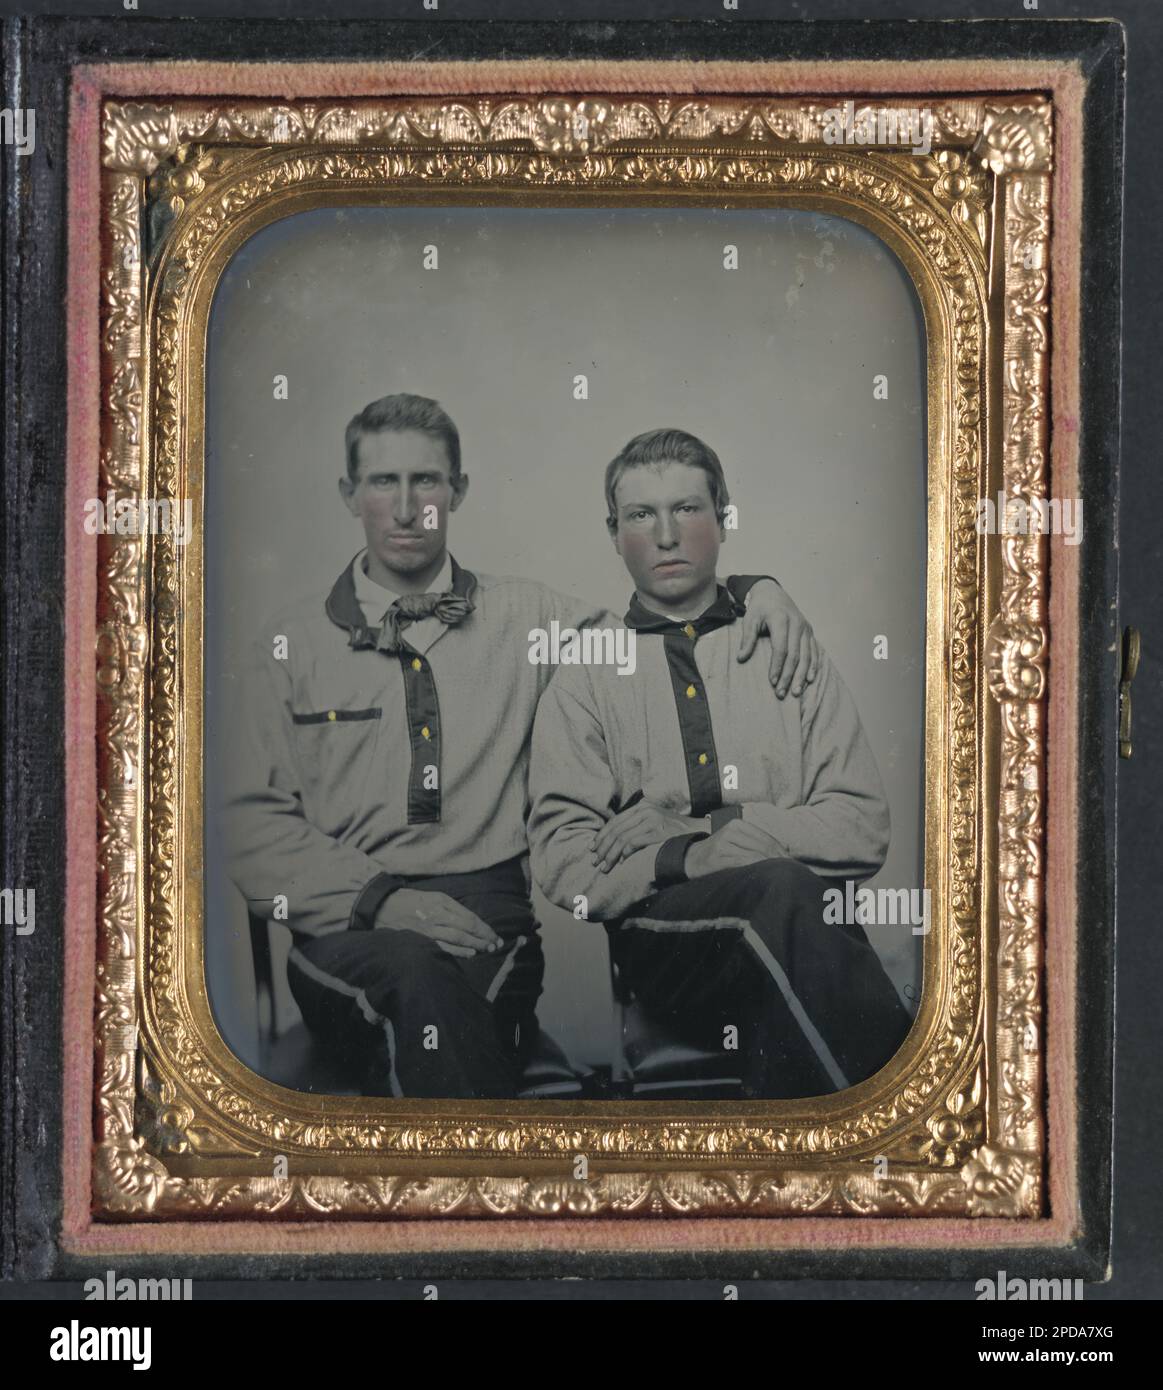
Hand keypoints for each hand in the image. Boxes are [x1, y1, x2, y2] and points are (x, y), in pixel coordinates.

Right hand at [374, 888, 501, 958]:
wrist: (383, 906)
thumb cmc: (411, 900)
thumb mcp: (433, 897)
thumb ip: (452, 908)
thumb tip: (471, 922)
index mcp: (441, 902)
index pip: (469, 917)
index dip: (484, 927)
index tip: (494, 934)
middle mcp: (437, 914)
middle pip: (466, 927)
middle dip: (484, 937)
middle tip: (496, 944)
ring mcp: (428, 928)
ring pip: (457, 938)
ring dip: (475, 944)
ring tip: (487, 949)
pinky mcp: (420, 939)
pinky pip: (442, 947)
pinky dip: (457, 951)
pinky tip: (470, 954)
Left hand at [592, 800, 702, 872]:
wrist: (699, 832)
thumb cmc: (675, 831)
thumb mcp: (655, 820)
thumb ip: (638, 825)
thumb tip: (615, 840)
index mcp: (642, 807)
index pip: (615, 821)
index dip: (602, 836)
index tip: (593, 848)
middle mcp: (645, 810)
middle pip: (616, 830)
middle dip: (603, 848)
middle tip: (595, 861)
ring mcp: (652, 820)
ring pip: (622, 838)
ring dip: (611, 855)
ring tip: (605, 867)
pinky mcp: (658, 831)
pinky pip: (635, 842)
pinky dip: (625, 853)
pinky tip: (621, 862)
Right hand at [684, 820, 787, 878]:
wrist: (691, 859)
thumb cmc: (720, 852)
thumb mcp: (736, 841)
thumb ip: (756, 843)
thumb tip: (786, 851)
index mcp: (737, 824)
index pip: (766, 838)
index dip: (781, 851)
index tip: (792, 863)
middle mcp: (730, 830)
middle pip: (762, 846)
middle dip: (778, 859)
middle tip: (790, 872)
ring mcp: (723, 843)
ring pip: (754, 855)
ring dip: (769, 866)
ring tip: (779, 876)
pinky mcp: (717, 857)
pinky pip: (742, 863)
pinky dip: (755, 869)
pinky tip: (762, 876)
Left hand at [737, 579, 819, 698]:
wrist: (772, 592)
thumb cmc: (759, 608)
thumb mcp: (749, 619)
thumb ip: (747, 638)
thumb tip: (741, 658)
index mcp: (781, 620)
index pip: (781, 648)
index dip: (777, 666)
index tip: (772, 682)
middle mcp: (797, 624)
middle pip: (795, 655)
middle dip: (788, 676)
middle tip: (781, 693)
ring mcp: (805, 628)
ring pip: (807, 656)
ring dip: (802, 676)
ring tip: (796, 692)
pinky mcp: (809, 632)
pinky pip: (814, 651)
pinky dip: (813, 666)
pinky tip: (810, 680)